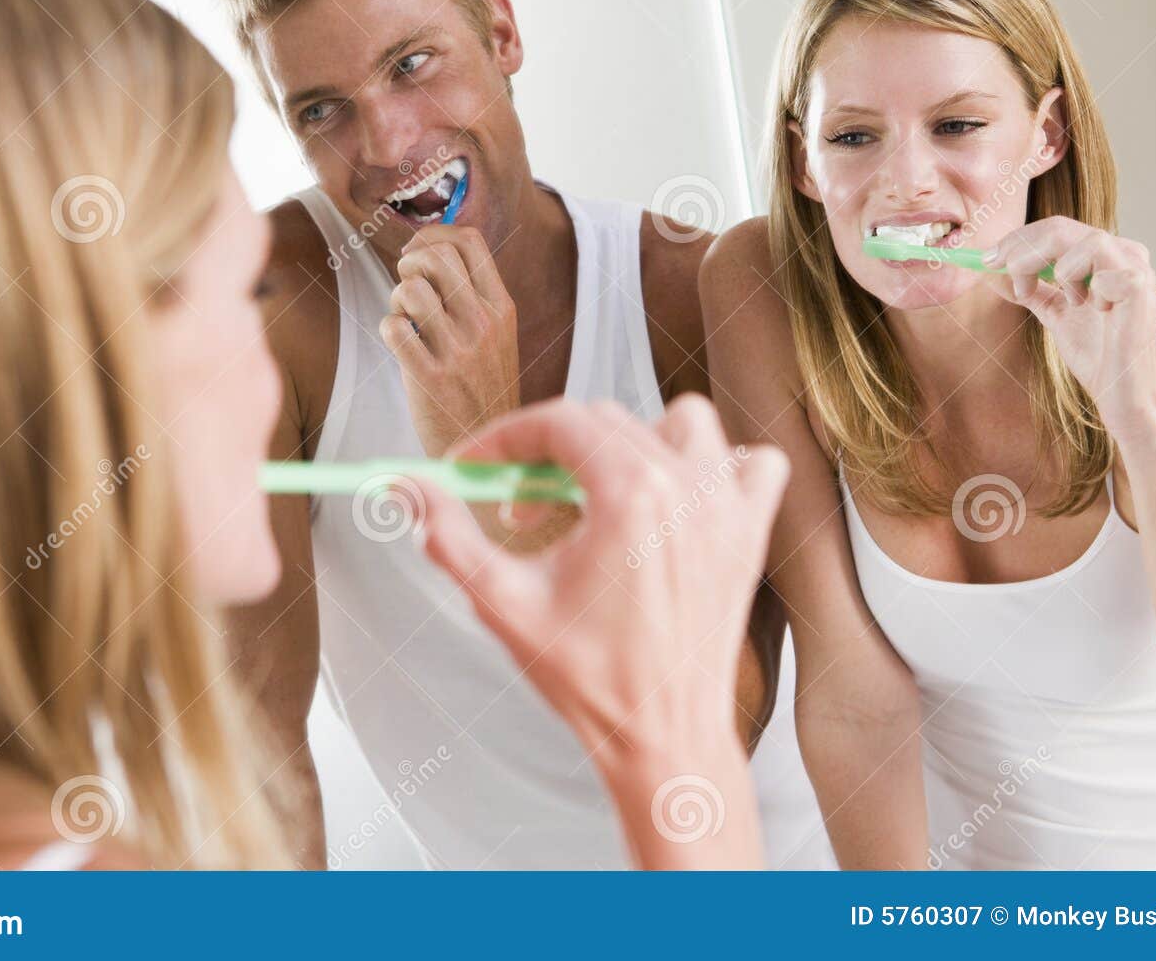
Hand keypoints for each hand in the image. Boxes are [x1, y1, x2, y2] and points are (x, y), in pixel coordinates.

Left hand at [379, 227, 518, 457]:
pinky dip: (388, 329)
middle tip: (407, 286)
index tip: (420, 252)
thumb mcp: (497, 338)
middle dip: (409, 263)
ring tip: (405, 319)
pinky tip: (400, 344)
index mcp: (502, 309)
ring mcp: (459, 351)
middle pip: (435, 256)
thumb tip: (432, 250)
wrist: (486, 449)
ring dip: (397, 299)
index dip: (434, 235)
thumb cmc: (482, 390)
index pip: (469, 241)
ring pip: (410, 289)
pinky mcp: (430, 377)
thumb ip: (473, 297)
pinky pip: (393, 327)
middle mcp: (484, 324)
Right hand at [413, 395, 789, 773]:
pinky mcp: (750, 531)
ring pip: (679, 422)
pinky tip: (678, 498)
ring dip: (632, 442)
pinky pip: (749, 462)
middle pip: (605, 420)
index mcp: (630, 494)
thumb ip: (448, 535)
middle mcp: (688, 485)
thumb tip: (405, 488)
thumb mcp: (503, 603)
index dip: (503, 438)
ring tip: (596, 492)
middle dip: (549, 452)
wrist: (664, 735)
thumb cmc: (592, 679)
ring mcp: (728, 505)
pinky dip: (717, 464)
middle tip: (516, 504)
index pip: (556, 422)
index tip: (475, 466)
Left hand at [983, 217, 1155, 443]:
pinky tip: (1097, 310)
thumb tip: (989, 271)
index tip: (986, 261)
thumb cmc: (1099, 356)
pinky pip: (1106, 272)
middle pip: (1062, 228)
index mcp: (1104, 256)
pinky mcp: (1142, 291)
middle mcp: (1124, 255)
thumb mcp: (1055, 314)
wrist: (1123, 395)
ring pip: (1087, 240)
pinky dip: (1088, 288)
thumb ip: (1029, 290)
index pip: (1054, 229)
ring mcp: (1136, 270)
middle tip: (999, 270)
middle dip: (1021, 249)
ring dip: (1057, 268)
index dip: (1016, 241)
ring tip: (1066, 300)